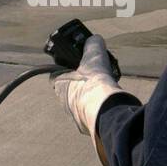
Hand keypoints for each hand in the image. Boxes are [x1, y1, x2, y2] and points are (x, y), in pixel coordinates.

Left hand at [52, 35, 131, 165]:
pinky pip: (92, 115)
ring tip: (105, 89)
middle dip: (82, 83)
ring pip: (81, 103)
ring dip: (91, 97)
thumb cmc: (94, 82)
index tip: (78, 65)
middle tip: (96, 77)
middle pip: (71, 89)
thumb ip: (93, 45)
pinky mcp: (87, 126)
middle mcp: (63, 102)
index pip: (57, 74)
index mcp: (59, 84)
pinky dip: (99, 108)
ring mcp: (75, 116)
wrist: (105, 109)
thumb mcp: (93, 56)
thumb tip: (94, 39)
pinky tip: (109, 103)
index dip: (67, 68)